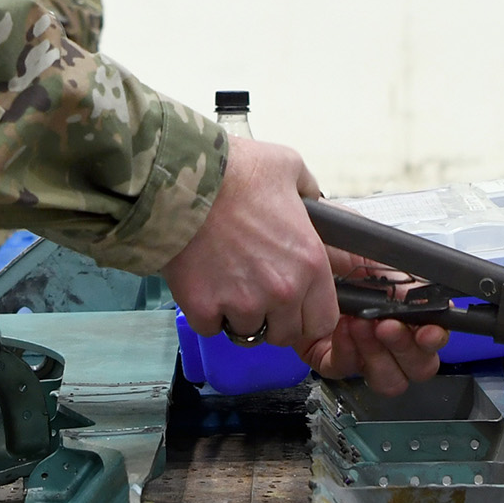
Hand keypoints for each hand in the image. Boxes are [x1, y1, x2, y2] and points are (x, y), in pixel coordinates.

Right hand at [162, 136, 343, 375]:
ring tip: (226, 282)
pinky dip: (206, 312)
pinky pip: (211, 326)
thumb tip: (313, 200)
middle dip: (273, 318)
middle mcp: (282, 290)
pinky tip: (202, 283)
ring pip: (247, 333)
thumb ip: (309, 192)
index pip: (324, 320)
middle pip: (285, 334)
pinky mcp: (204, 309)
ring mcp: (243, 304)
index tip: (297, 306)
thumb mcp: (288, 168)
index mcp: (310, 262)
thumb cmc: (234, 172)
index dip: (309, 314)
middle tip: (257, 291)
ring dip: (239, 315)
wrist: (180, 181)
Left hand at [302, 254, 450, 396]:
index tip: (428, 331)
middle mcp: (386, 338)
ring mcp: (359, 351)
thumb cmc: (336, 249)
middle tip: (389, 325)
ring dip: (377, 352)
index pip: (431, 340)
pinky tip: (343, 326)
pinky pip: (344, 369)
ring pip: (386, 380)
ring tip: (363, 323)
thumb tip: (431, 304)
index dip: (433, 340)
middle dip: (406, 349)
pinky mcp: (328, 358)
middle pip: (416, 368)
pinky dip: (347, 349)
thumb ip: (407, 286)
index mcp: (405, 313)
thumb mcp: (377, 260)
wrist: (298, 249)